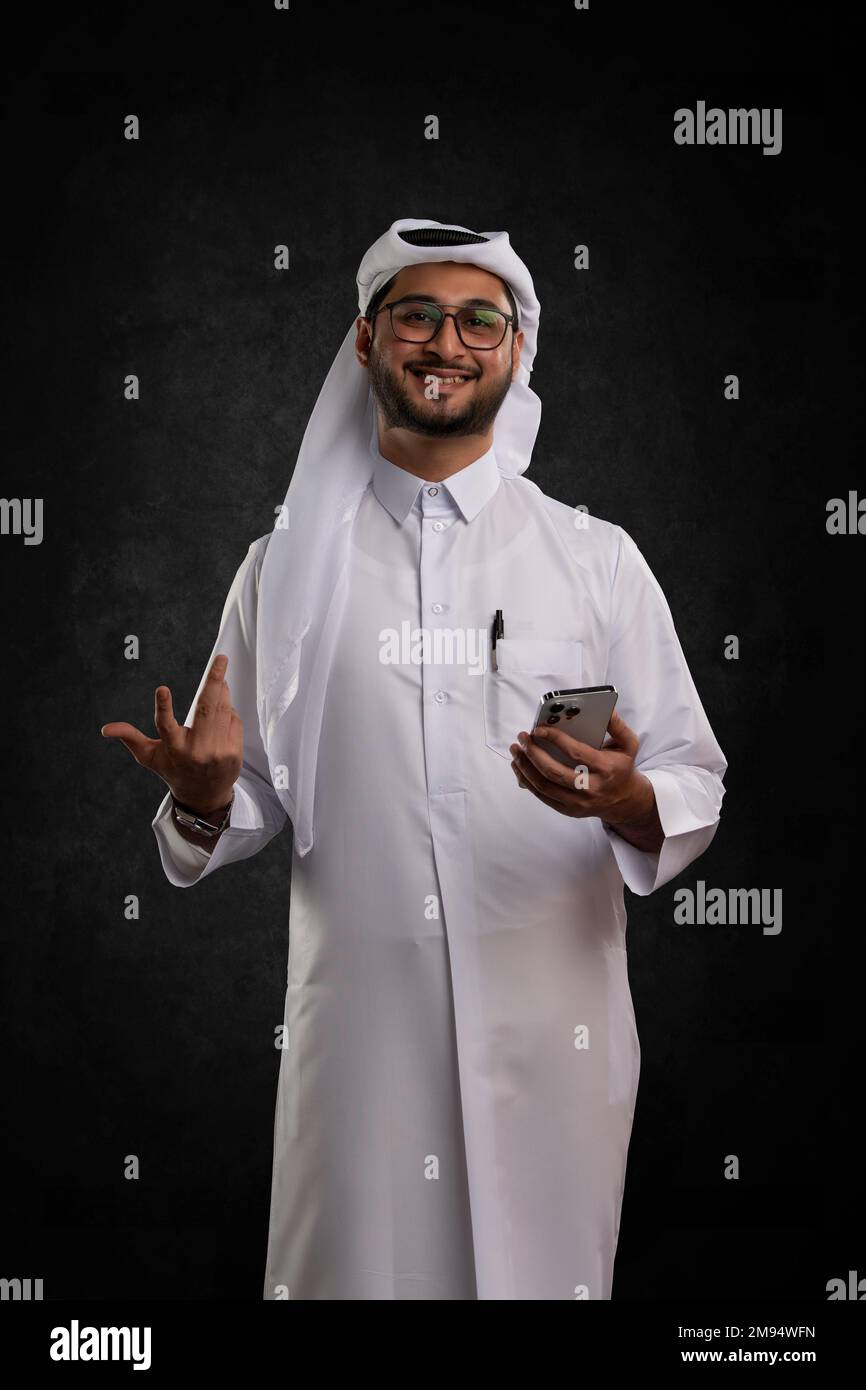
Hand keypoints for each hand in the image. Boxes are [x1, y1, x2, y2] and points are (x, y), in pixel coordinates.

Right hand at [100, 653, 242, 814]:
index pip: (165, 725)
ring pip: (223, 710)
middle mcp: (196, 750)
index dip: (163, 707)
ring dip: (222, 691)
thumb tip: (105, 729)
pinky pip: (233, 720)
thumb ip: (131, 738)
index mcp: (173, 748)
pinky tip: (223, 712)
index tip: (162, 689)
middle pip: (206, 710)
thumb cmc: (174, 770)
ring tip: (219, 678)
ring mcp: (217, 751)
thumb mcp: (150, 757)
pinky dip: (228, 711)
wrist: (204, 796)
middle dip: (214, 681)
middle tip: (221, 659)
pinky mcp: (234, 752)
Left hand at [508, 709, 654, 824]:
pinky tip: (519, 766)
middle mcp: (591, 788)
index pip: (575, 753)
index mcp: (606, 768)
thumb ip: (617, 725)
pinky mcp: (569, 810)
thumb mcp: (628, 745)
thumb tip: (607, 709)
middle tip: (523, 737)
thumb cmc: (622, 767)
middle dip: (534, 752)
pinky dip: (526, 780)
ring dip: (525, 766)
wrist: (624, 800)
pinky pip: (542, 796)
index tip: (539, 728)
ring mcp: (579, 802)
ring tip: (516, 750)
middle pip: (554, 771)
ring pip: (544, 785)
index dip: (554, 739)